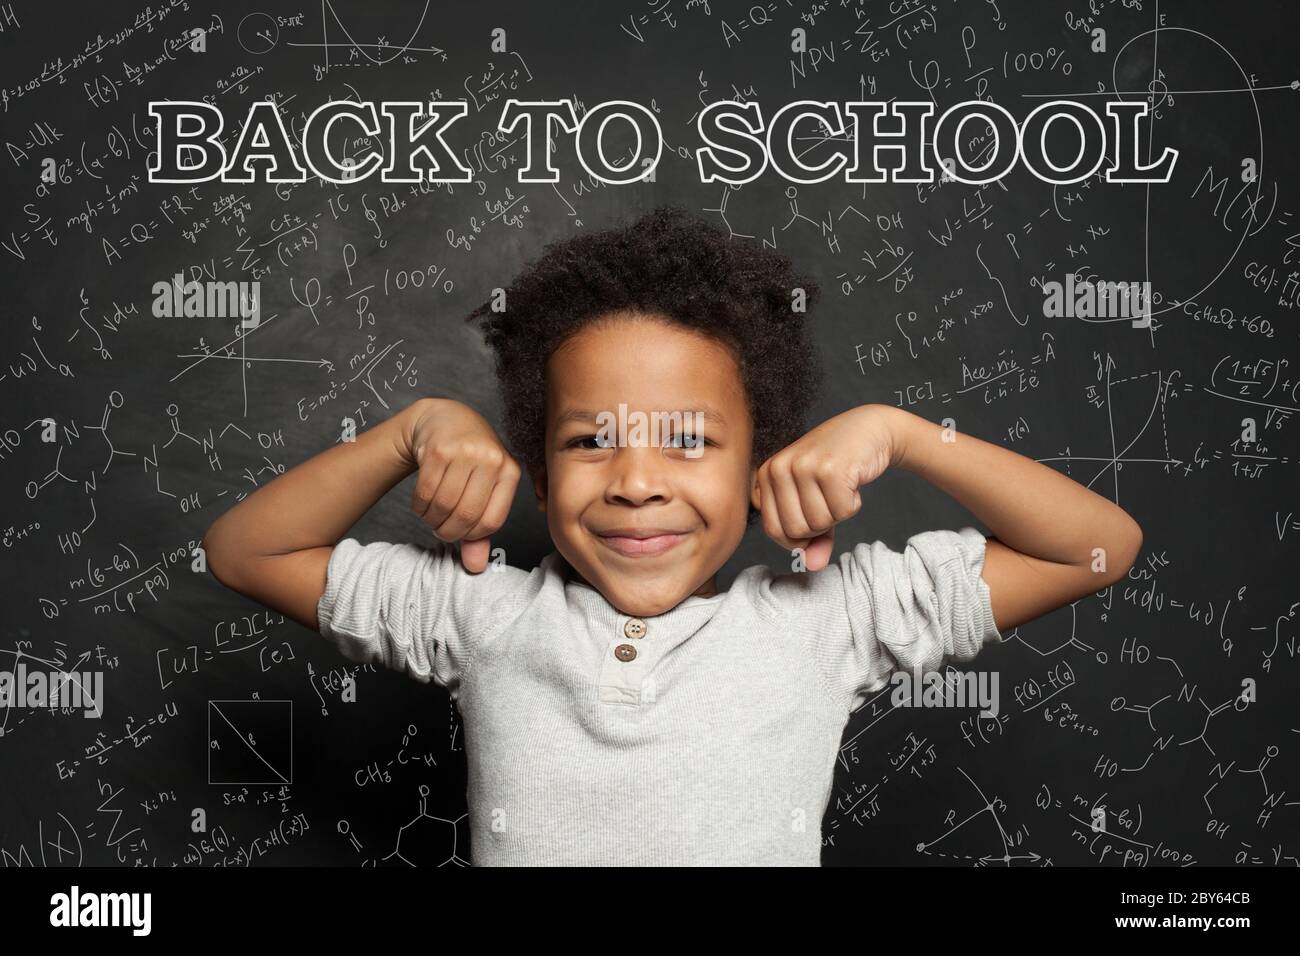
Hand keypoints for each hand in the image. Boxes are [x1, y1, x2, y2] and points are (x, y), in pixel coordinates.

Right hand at [399, 399, 520, 572]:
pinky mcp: (438, 449)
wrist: (444, 418)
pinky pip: (425, 492)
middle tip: (440, 529)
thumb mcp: (483, 489)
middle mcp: (492, 458)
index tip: (459, 534)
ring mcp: (465, 451)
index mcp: (510, 471)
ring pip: (444, 505)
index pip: (492, 521)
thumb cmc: (468, 460)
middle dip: (448, 531)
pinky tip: (422, 502)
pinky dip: (419, 506)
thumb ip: (480, 530)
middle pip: (466, 515)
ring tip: (431, 515)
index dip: (471, 536)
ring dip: (431, 519)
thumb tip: (475, 568)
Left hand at [750, 404, 904, 570]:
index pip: (774, 531)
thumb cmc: (837, 467)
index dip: (800, 536)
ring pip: (819, 523)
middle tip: (830, 499)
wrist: (868, 430)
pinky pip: (842, 512)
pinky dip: (853, 504)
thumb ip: (812, 537)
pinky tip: (852, 482)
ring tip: (840, 487)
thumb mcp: (815, 501)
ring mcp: (803, 466)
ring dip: (838, 513)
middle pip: (796, 531)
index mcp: (766, 475)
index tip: (815, 516)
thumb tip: (812, 566)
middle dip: (821, 526)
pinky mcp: (830, 468)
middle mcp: (779, 468)